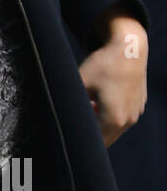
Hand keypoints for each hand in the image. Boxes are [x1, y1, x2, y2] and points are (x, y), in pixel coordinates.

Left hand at [79, 11, 147, 146]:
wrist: (129, 48)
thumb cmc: (102, 64)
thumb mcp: (79, 82)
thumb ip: (68, 102)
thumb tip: (52, 114)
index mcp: (113, 119)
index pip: (93, 143)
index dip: (78, 140)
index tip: (66, 137)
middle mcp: (127, 121)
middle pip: (104, 140)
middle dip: (88, 135)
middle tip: (73, 124)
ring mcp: (135, 114)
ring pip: (113, 130)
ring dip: (99, 126)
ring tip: (88, 107)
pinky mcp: (138, 106)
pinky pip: (122, 119)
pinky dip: (110, 117)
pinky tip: (98, 101)